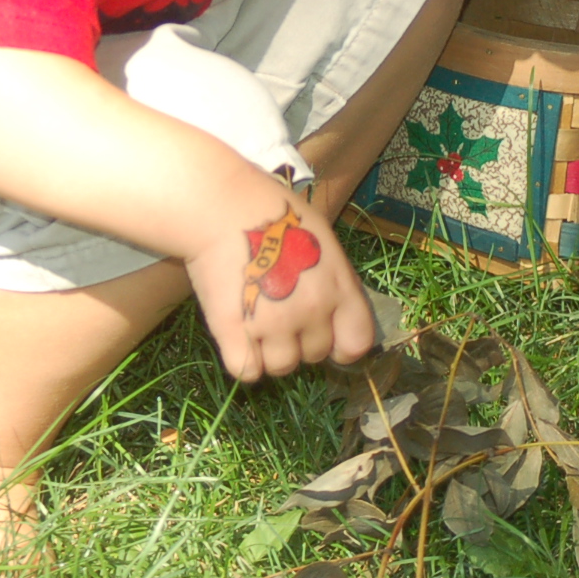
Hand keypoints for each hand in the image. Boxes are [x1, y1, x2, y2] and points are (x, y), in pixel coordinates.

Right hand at [183, 191, 374, 381]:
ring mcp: (273, 324)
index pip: (357, 342)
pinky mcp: (235, 332)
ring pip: (281, 368)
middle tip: (278, 313)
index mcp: (338, 285)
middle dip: (299, 341)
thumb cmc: (271, 211)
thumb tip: (332, 309)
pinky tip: (237, 335)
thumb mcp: (320, 236)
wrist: (220, 206)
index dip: (342, 346)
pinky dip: (242, 359)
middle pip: (314, 355)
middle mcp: (311, 310)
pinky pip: (246, 371)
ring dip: (270, 353)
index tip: (327, 338)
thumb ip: (332, 277)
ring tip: (256, 323)